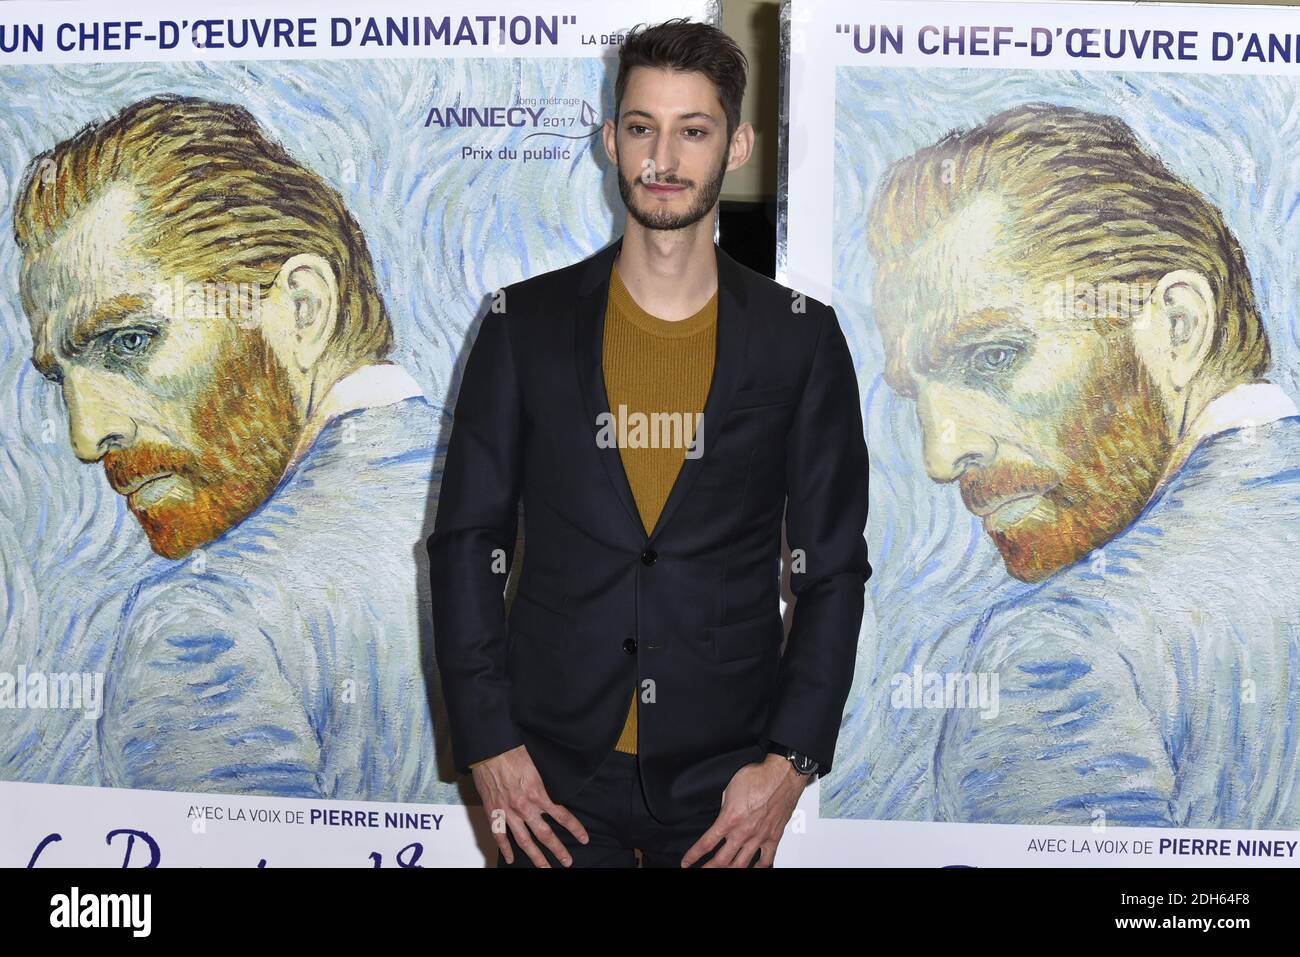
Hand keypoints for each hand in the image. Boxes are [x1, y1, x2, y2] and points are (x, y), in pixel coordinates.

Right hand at [473, 744, 588, 866]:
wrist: (489, 751)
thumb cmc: (513, 753)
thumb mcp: (537, 767)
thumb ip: (544, 785)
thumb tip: (553, 795)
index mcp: (538, 794)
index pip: (562, 816)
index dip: (574, 828)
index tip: (583, 838)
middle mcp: (524, 807)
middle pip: (545, 835)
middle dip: (558, 850)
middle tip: (567, 862)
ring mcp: (508, 812)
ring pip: (524, 841)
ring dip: (536, 857)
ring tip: (545, 868)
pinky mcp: (493, 813)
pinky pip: (500, 836)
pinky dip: (505, 849)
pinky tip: (511, 859)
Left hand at [680, 754, 809, 867]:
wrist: (782, 775)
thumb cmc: (758, 777)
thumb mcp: (730, 789)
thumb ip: (725, 807)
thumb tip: (723, 816)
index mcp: (730, 819)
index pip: (706, 843)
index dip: (693, 855)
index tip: (686, 862)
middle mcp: (744, 832)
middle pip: (722, 860)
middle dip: (708, 868)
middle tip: (702, 871)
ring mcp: (759, 837)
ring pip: (742, 864)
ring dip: (729, 870)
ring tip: (722, 872)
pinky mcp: (774, 837)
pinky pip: (766, 859)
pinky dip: (759, 867)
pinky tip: (753, 869)